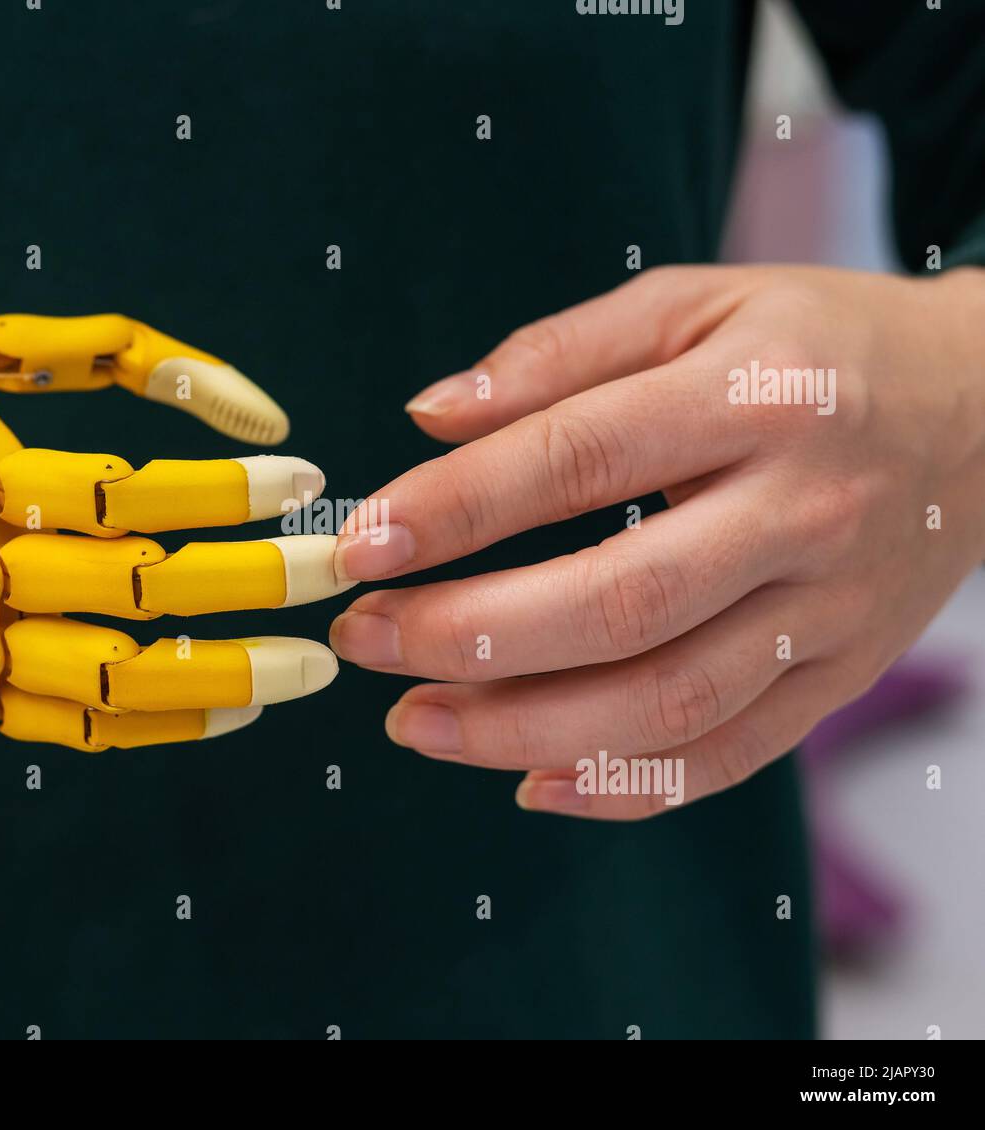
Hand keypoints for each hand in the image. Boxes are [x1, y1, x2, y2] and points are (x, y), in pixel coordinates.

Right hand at [0, 314, 354, 750]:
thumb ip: (125, 352)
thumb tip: (264, 417)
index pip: (120, 495)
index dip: (220, 491)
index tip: (299, 476)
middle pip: (133, 589)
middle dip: (252, 580)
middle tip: (338, 566)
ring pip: (115, 677)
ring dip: (227, 672)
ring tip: (315, 667)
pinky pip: (83, 730)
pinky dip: (166, 722)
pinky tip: (242, 708)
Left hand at [329, 265, 984, 817]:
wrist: (984, 409)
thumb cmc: (813, 348)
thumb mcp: (696, 303)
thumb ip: (560, 352)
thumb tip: (428, 415)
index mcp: (762, 394)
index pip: (584, 456)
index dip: (462, 505)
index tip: (366, 543)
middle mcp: (806, 511)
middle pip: (621, 601)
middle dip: (470, 636)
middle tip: (365, 641)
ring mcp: (832, 611)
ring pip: (669, 702)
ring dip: (523, 731)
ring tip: (414, 724)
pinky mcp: (841, 678)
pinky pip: (731, 756)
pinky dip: (625, 786)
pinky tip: (530, 783)